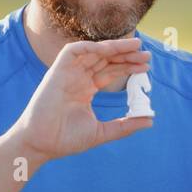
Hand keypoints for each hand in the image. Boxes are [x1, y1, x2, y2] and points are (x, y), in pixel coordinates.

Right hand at [8, 38, 151, 165]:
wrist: (42, 144)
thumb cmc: (66, 139)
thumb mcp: (102, 132)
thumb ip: (125, 125)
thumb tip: (149, 120)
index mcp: (86, 89)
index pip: (110, 71)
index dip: (127, 66)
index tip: (146, 66)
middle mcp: (78, 78)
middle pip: (105, 59)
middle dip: (126, 55)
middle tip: (147, 54)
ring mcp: (67, 73)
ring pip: (93, 52)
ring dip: (114, 47)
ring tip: (135, 47)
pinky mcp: (56, 71)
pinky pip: (73, 50)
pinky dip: (91, 47)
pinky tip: (109, 49)